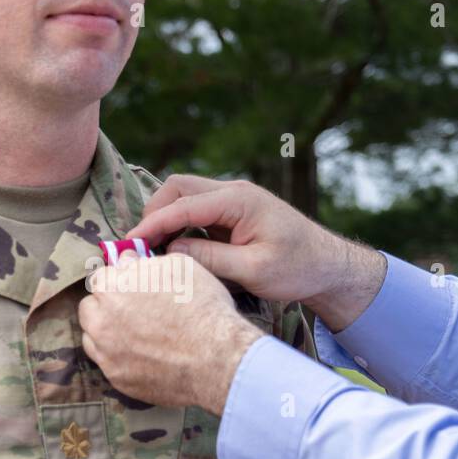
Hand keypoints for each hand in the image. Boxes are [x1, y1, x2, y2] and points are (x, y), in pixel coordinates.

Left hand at [79, 253, 263, 413]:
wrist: (218, 359)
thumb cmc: (203, 308)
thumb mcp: (180, 268)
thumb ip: (144, 263)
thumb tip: (127, 262)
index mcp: (112, 288)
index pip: (99, 278)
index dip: (117, 280)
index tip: (130, 286)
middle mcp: (101, 321)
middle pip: (90, 309)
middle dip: (106, 306)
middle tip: (132, 310)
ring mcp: (106, 354)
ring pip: (93, 339)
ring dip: (107, 333)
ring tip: (136, 334)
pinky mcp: (117, 379)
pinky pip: (108, 364)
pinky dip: (120, 358)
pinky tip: (143, 355)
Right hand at [126, 175, 387, 331]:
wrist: (328, 265)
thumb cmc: (298, 268)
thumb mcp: (253, 269)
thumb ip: (211, 258)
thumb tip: (172, 250)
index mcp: (239, 200)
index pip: (183, 205)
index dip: (152, 225)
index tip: (129, 245)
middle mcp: (233, 192)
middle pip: (177, 189)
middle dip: (153, 214)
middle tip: (137, 247)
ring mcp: (232, 200)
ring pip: (183, 196)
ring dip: (163, 218)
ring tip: (149, 250)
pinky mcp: (231, 213)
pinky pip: (195, 211)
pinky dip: (177, 225)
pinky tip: (170, 249)